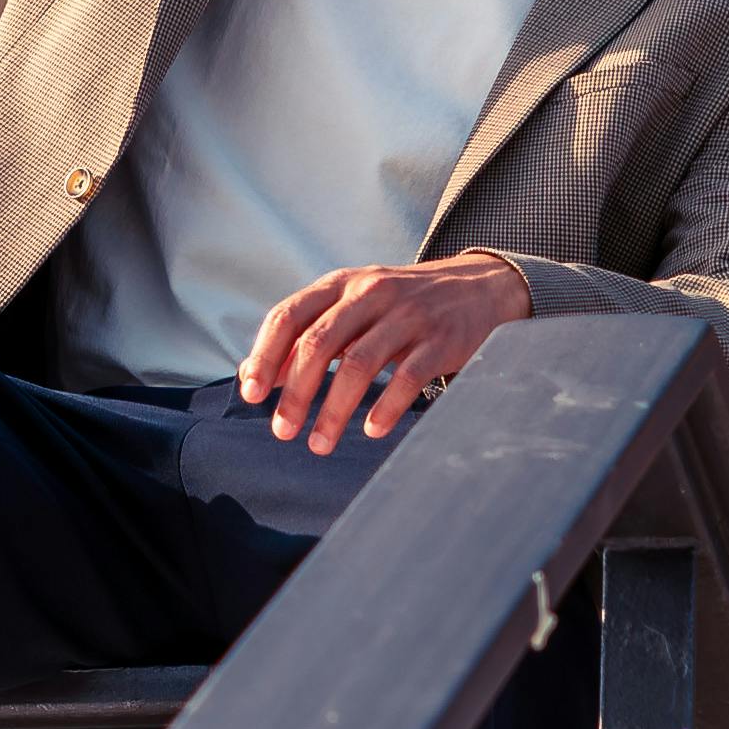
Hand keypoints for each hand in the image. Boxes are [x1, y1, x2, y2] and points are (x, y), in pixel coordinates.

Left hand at [240, 254, 530, 454]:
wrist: (476, 287)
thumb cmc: (400, 304)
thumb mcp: (352, 305)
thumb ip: (307, 334)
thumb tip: (253, 374)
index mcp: (341, 284)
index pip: (289, 316)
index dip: (266, 356)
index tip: (251, 394)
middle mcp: (370, 293)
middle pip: (319, 344)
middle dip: (296, 393)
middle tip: (283, 431)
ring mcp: (408, 315)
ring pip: (360, 364)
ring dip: (334, 410)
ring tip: (319, 444)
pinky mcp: (440, 340)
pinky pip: (408, 378)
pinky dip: (386, 408)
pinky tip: (371, 431)